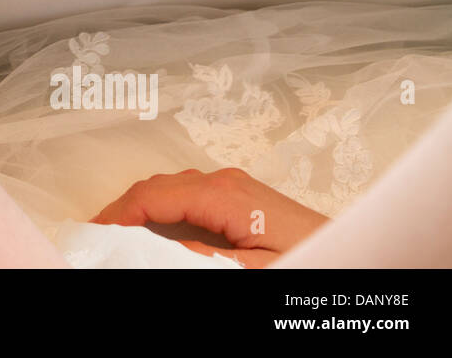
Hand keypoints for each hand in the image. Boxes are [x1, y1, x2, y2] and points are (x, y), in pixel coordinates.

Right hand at [91, 167, 329, 266]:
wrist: (358, 257)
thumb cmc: (313, 261)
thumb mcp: (255, 270)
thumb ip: (204, 256)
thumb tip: (159, 246)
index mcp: (224, 194)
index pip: (153, 195)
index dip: (117, 214)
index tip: (93, 235)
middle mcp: (224, 181)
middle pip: (156, 186)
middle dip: (121, 208)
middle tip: (94, 236)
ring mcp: (233, 186)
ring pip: (170, 188)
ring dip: (140, 208)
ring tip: (116, 232)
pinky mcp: (241, 197)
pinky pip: (187, 195)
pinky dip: (160, 208)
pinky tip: (152, 227)